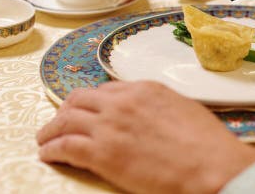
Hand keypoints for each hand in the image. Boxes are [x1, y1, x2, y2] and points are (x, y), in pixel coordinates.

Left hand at [37, 81, 254, 193]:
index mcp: (144, 89)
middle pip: (79, 99)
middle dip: (66, 110)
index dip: (92, 101)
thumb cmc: (206, 143)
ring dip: (51, 129)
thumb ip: (158, 107)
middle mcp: (122, 102)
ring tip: (44, 139)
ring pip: (65, 120)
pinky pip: (65, 146)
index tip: (86, 109)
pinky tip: (48, 154)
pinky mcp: (101, 153)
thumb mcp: (183, 109)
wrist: (210, 165)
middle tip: (59, 121)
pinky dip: (52, 149)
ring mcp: (109, 126)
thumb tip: (149, 116)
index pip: (106, 89)